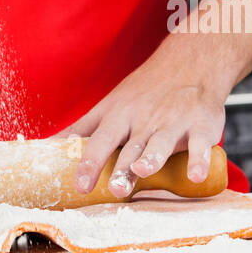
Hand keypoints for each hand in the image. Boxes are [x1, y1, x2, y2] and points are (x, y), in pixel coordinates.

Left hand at [61, 52, 226, 198]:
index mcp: (120, 116)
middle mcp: (145, 120)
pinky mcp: (201, 126)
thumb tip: (49, 146)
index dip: (89, 163)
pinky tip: (196, 175)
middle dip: (121, 166)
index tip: (79, 185)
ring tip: (142, 170)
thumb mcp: (110, 105)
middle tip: (112, 189)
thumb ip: (84, 128)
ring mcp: (173, 122)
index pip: (100, 140)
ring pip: (160, 143)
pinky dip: (200, 160)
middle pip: (130, 146)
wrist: (189, 63)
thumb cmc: (144, 92)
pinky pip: (201, 145)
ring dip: (151, 158)